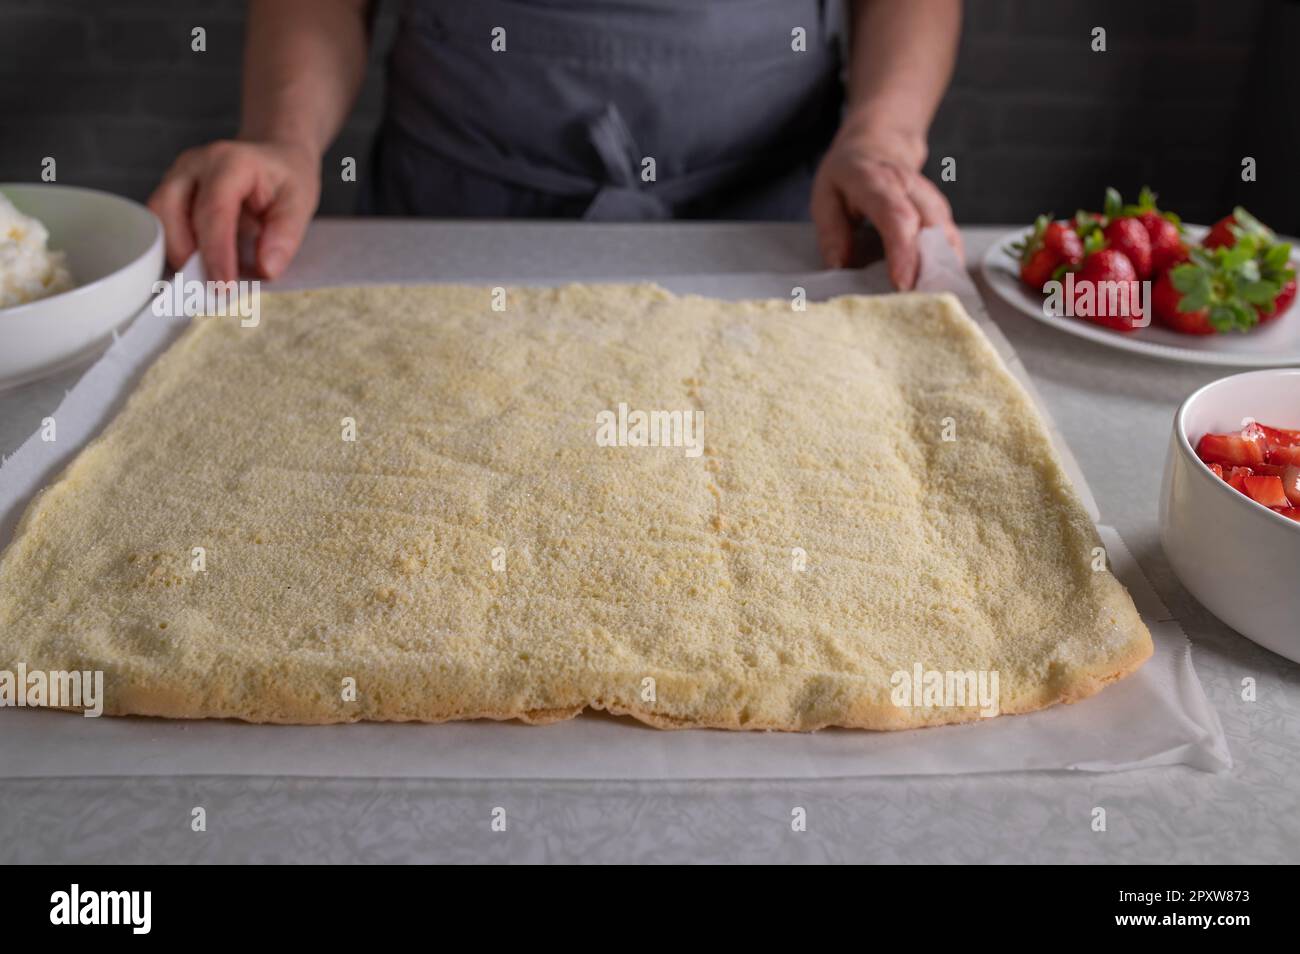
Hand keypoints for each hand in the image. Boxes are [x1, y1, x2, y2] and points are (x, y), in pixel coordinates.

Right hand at [148, 140, 320, 281]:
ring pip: (157, 217)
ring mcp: (178, 176)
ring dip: (175, 252)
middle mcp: (195, 164)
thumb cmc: (285, 178)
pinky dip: (174, 248)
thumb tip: (266, 269)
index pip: (214, 210)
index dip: (216, 252)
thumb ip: (285, 236)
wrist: (274, 157)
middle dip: (186, 255)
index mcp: (231, 162)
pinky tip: (195, 265)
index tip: (223, 286)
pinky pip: (160, 222)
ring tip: (204, 277)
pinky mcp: (171, 191)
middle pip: (170, 211)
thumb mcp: (300, 202)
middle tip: (211, 287)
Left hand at [811, 126, 961, 289]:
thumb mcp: (825, 197)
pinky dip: (949, 263)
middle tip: (920, 303)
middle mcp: (910, 186)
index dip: (903, 251)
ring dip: (943, 268)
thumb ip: (831, 232)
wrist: (877, 146)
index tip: (902, 283)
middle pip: (930, 227)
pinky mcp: (940, 212)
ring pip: (946, 233)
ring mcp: (930, 198)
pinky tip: (942, 286)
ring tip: (933, 300)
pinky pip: (951, 238)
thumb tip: (840, 265)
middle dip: (929, 268)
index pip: (897, 216)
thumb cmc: (848, 177)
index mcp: (876, 181)